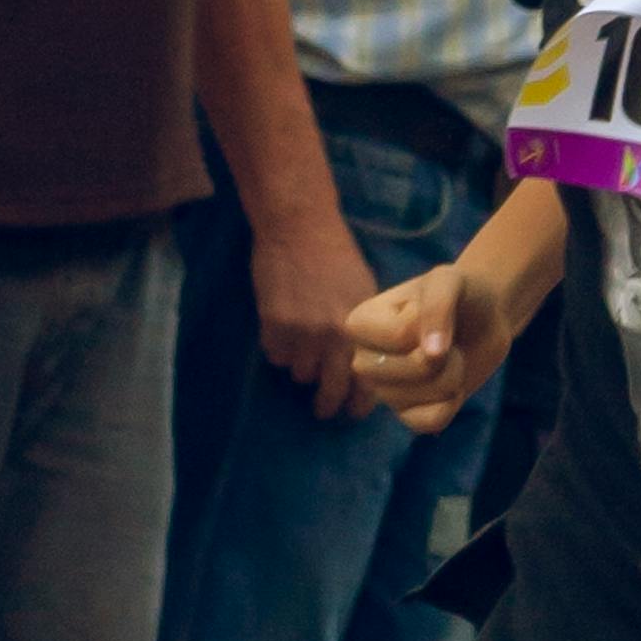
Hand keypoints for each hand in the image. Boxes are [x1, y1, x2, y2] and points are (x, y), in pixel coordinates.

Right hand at [252, 195, 382, 423]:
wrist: (300, 229)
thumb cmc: (338, 256)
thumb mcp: (365, 293)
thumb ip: (365, 330)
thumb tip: (365, 365)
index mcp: (362, 328)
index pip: (366, 380)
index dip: (359, 402)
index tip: (353, 411)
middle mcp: (336, 336)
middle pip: (330, 389)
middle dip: (327, 404)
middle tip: (323, 409)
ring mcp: (303, 333)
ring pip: (300, 374)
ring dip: (301, 367)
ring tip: (302, 349)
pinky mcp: (274, 326)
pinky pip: (276, 356)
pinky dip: (279, 349)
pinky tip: (283, 330)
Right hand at [343, 251, 504, 435]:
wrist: (486, 318)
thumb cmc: (461, 293)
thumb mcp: (449, 281)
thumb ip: (437, 307)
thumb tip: (431, 355)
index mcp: (358, 323)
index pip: (397, 338)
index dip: (431, 327)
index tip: (438, 312)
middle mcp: (363, 360)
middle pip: (401, 373)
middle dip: (441, 360)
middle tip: (448, 341)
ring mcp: (382, 390)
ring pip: (415, 402)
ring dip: (451, 380)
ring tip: (451, 358)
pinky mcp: (406, 414)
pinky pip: (428, 423)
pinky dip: (451, 405)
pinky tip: (452, 385)